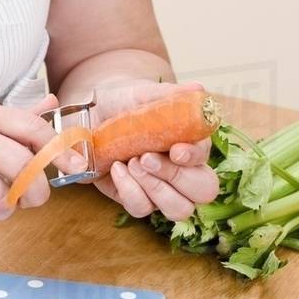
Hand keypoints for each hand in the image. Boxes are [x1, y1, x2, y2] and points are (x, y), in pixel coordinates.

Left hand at [83, 79, 218, 220]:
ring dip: (154, 188)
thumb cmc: (125, 102)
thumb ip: (171, 94)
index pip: (206, 157)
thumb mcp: (143, 94)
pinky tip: (116, 169)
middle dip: (176, 177)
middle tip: (146, 158)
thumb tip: (198, 89)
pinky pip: (142, 209)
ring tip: (131, 162)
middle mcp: (182, 170)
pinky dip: (129, 191)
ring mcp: (161, 189)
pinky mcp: (137, 198)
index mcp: (189, 142)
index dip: (194, 157)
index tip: (175, 150)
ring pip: (179, 209)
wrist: (92, 113)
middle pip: (203, 191)